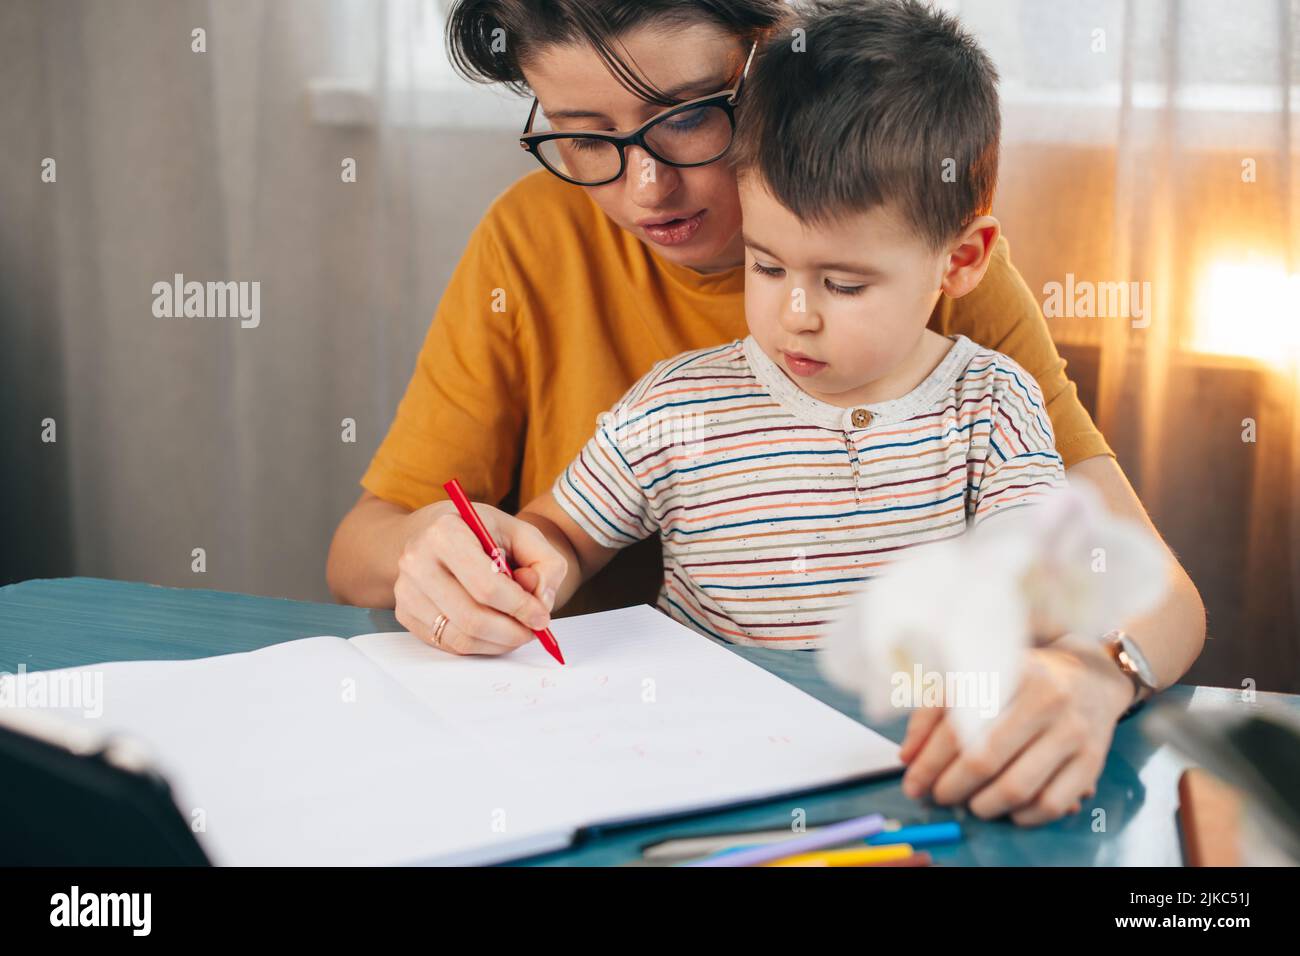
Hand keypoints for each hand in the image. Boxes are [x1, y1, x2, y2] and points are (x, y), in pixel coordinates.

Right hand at [393, 500, 568, 655]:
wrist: (430, 534)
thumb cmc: (480, 533)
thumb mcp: (521, 533)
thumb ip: (545, 563)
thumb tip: (541, 601)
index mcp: (446, 532)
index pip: (487, 586)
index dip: (520, 608)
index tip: (541, 617)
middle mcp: (417, 561)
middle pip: (472, 618)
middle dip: (512, 632)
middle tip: (533, 631)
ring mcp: (406, 590)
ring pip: (460, 638)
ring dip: (498, 643)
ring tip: (517, 631)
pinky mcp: (404, 613)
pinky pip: (447, 644)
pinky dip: (479, 645)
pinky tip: (494, 632)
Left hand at [896, 638, 1133, 824]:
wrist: (1091, 677)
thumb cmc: (1020, 680)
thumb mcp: (974, 678)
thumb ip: (935, 711)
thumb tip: (907, 757)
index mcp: (1008, 673)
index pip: (957, 726)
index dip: (929, 762)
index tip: (913, 783)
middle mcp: (1045, 700)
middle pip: (984, 760)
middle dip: (951, 787)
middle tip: (940, 795)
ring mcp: (1072, 732)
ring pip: (1016, 788)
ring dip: (983, 806)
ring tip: (972, 803)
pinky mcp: (1092, 762)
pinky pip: (1051, 804)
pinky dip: (1023, 816)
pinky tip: (1009, 810)